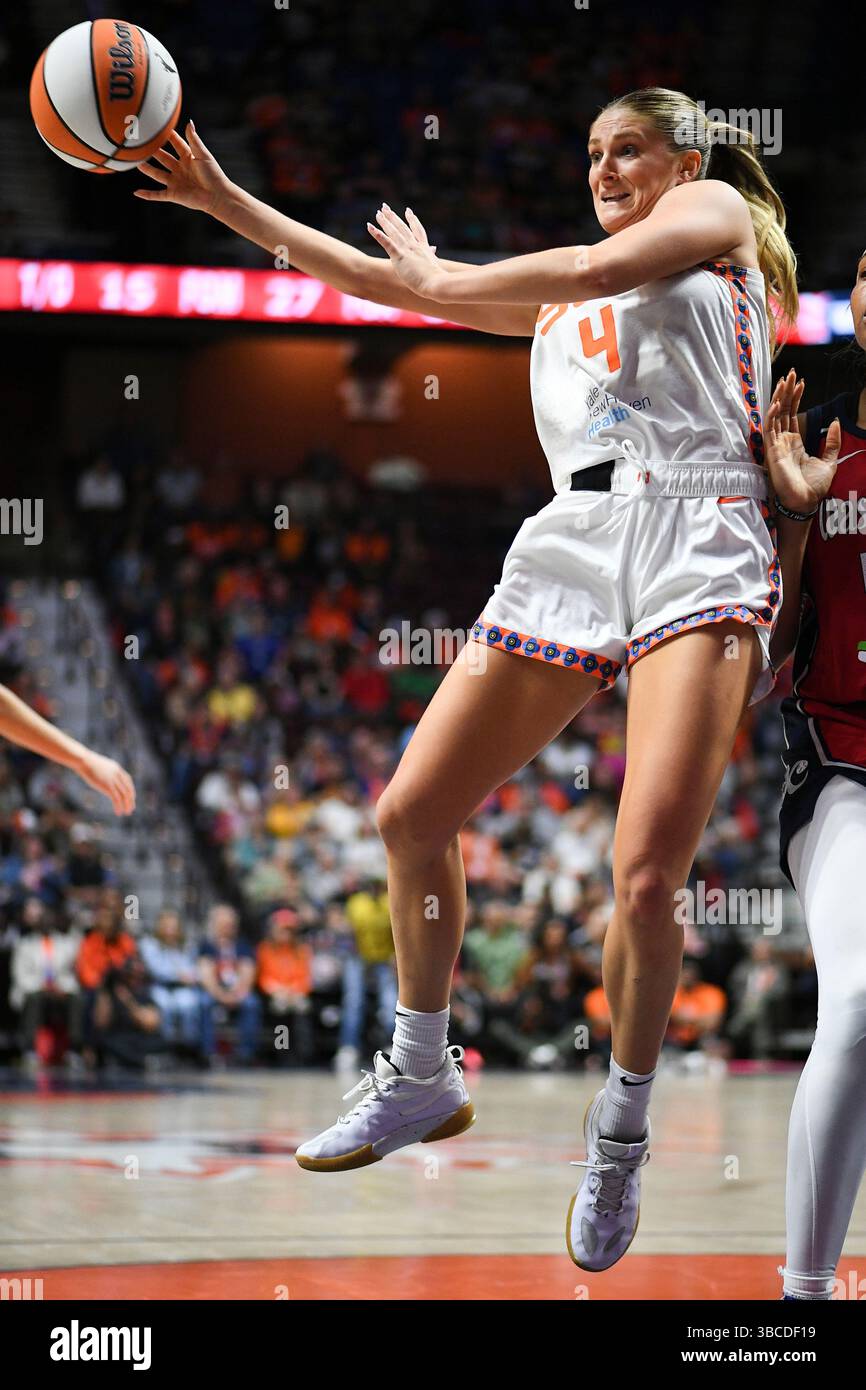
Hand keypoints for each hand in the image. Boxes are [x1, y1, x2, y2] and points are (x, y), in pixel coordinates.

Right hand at [75, 751, 135, 815]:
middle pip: (128, 789)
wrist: (84, 761)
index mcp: (117, 769)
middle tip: (131, 809)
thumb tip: (103, 777)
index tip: (131, 798)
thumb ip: (105, 772)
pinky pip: (116, 798)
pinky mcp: (108, 786)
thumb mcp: (100, 766)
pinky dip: (118, 806)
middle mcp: (118, 774)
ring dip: (126, 805)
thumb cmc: (88, 763)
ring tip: (126, 813)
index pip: (128, 781)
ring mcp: (113, 780)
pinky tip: (118, 812)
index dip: (131, 790)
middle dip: (131, 800)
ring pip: (124, 795)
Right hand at [134, 122, 231, 214]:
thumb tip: (189, 122)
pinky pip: (158, 195)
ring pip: (157, 174)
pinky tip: (137, 193)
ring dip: (147, 169)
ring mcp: (176, 182)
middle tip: (141, 142)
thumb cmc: (213, 174)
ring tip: (136, 161)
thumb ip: (194, 139)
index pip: (175, 143)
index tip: (157, 125)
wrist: (218, 196)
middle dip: (153, 150)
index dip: (167, 135)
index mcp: (188, 157)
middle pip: (163, 157)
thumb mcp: (202, 154)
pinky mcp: (174, 195)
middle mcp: (180, 169)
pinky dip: (147, 195)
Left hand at [366, 205, 442, 296]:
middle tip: (385, 207)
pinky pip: (386, 242)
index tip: (408, 211)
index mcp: (424, 249)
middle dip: (393, 217)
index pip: (417, 231)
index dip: (412, 220)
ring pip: (394, 232)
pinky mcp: (399, 256)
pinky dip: (378, 234)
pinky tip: (370, 226)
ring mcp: (407, 250)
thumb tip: (433, 248)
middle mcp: (415, 246)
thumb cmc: (437, 280)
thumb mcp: (435, 265)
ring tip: (377, 213)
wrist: (436, 283)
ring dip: (385, 221)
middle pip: (402, 228)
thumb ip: (432, 255)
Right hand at [765, 369, 840, 512]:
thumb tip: (834, 422)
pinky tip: (777, 403)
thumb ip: (832, 441)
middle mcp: (783, 442)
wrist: (806, 501)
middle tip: (790, 373)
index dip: (796, 398)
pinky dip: (772, 416)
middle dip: (786, 392)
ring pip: (775, 416)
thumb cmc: (814, 486)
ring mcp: (776, 446)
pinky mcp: (772, 452)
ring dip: (778, 398)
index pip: (793, 415)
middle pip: (782, 411)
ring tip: (784, 380)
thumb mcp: (830, 460)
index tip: (801, 382)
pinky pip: (769, 430)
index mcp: (794, 443)